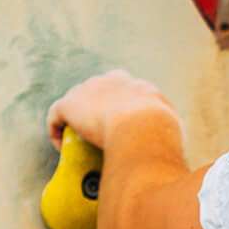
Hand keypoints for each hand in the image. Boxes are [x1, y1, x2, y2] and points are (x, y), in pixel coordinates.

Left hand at [46, 69, 180, 152]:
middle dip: (94, 110)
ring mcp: (88, 90)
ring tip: (77, 142)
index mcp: (137, 86)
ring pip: (75, 102)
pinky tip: (61, 147)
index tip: (120, 126)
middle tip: (98, 135)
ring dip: (74, 120)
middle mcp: (111, 81)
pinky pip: (56, 116)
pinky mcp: (69, 104)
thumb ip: (167, 131)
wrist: (143, 126)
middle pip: (96, 91)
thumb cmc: (161, 133)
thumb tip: (169, 145)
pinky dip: (56, 131)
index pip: (123, 89)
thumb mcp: (172, 129)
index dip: (118, 108)